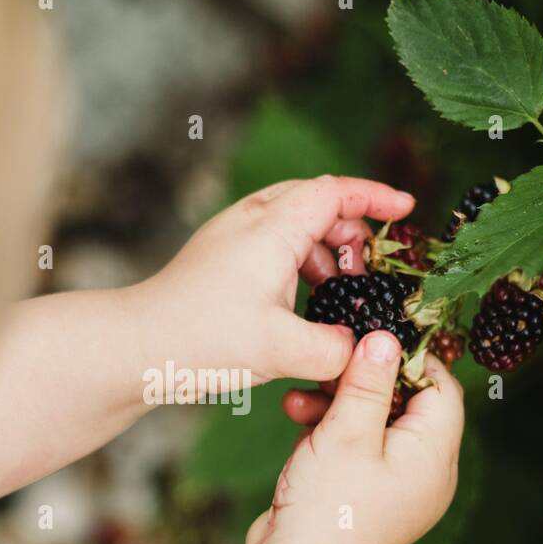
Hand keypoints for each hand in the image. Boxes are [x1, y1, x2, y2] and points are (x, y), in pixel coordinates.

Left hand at [136, 176, 414, 387]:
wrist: (135, 347)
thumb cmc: (203, 340)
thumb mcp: (282, 350)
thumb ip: (335, 350)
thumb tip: (360, 350)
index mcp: (272, 228)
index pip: (336, 192)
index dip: (376, 197)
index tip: (407, 210)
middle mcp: (251, 221)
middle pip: (318, 205)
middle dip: (353, 234)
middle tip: (371, 275)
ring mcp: (232, 237)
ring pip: (296, 228)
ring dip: (325, 256)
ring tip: (337, 298)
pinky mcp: (221, 259)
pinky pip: (274, 249)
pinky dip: (299, 268)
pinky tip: (302, 309)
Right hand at [245, 333, 464, 543]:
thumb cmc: (330, 508)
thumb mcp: (348, 432)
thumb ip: (369, 382)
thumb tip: (386, 339)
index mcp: (435, 456)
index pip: (441, 388)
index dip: (410, 358)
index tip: (373, 337)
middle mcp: (424, 472)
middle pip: (406, 404)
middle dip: (364, 381)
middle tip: (330, 365)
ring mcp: (394, 487)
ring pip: (374, 424)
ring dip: (338, 405)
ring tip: (301, 399)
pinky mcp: (363, 496)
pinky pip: (356, 449)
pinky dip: (330, 432)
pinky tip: (299, 421)